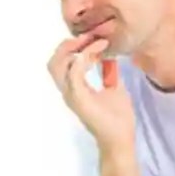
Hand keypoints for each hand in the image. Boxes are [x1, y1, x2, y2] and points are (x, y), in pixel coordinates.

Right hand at [47, 32, 135, 151]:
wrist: (121, 138)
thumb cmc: (117, 117)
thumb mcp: (114, 87)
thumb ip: (108, 72)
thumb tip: (109, 55)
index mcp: (74, 88)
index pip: (61, 62)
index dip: (72, 46)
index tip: (93, 39)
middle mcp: (68, 91)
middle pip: (53, 62)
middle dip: (67, 45)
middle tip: (87, 37)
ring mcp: (72, 96)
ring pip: (57, 66)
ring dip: (74, 50)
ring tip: (93, 43)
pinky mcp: (80, 100)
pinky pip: (73, 75)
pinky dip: (83, 60)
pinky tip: (97, 54)